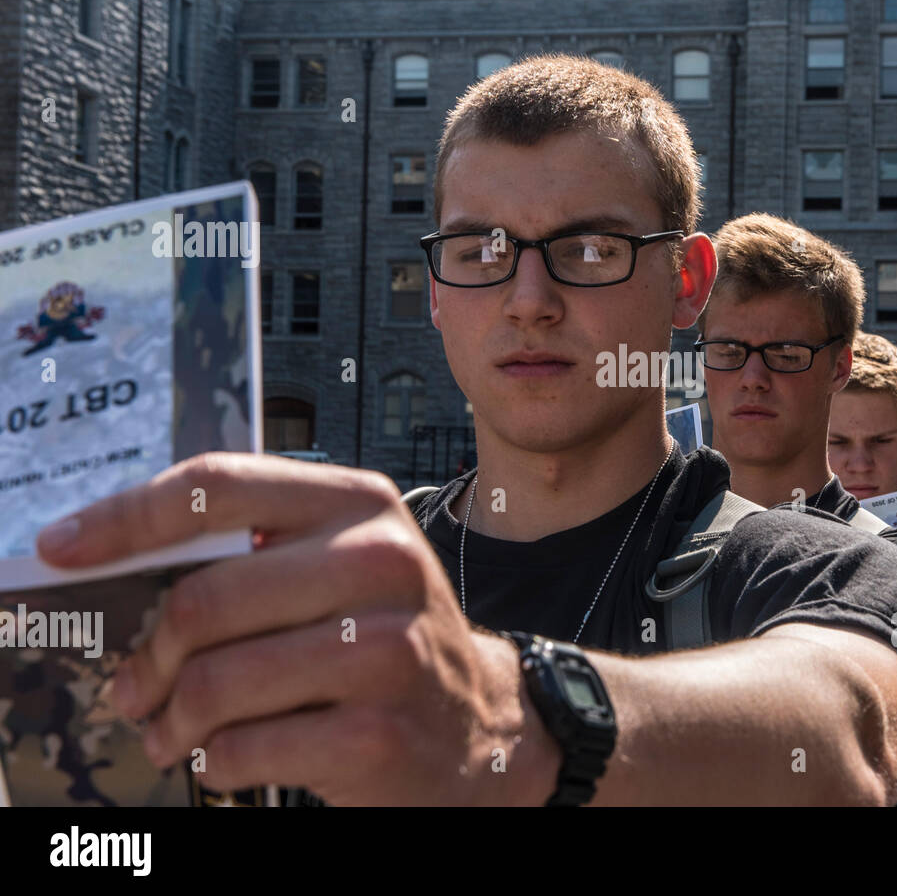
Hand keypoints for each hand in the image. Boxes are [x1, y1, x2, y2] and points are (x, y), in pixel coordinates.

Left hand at [33, 453, 555, 805]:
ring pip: (216, 680)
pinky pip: (245, 748)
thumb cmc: (389, 638)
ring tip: (178, 728)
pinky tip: (236, 753)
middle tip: (136, 685)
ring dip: (175, 718)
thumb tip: (117, 567)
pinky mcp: (379, 733)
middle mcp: (382, 563)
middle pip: (204, 597)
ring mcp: (387, 650)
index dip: (124, 517)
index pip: (219, 486)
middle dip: (150, 655)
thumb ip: (252, 550)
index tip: (63, 548)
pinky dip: (221, 760)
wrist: (482, 721)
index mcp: (362, 504)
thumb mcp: (340, 565)